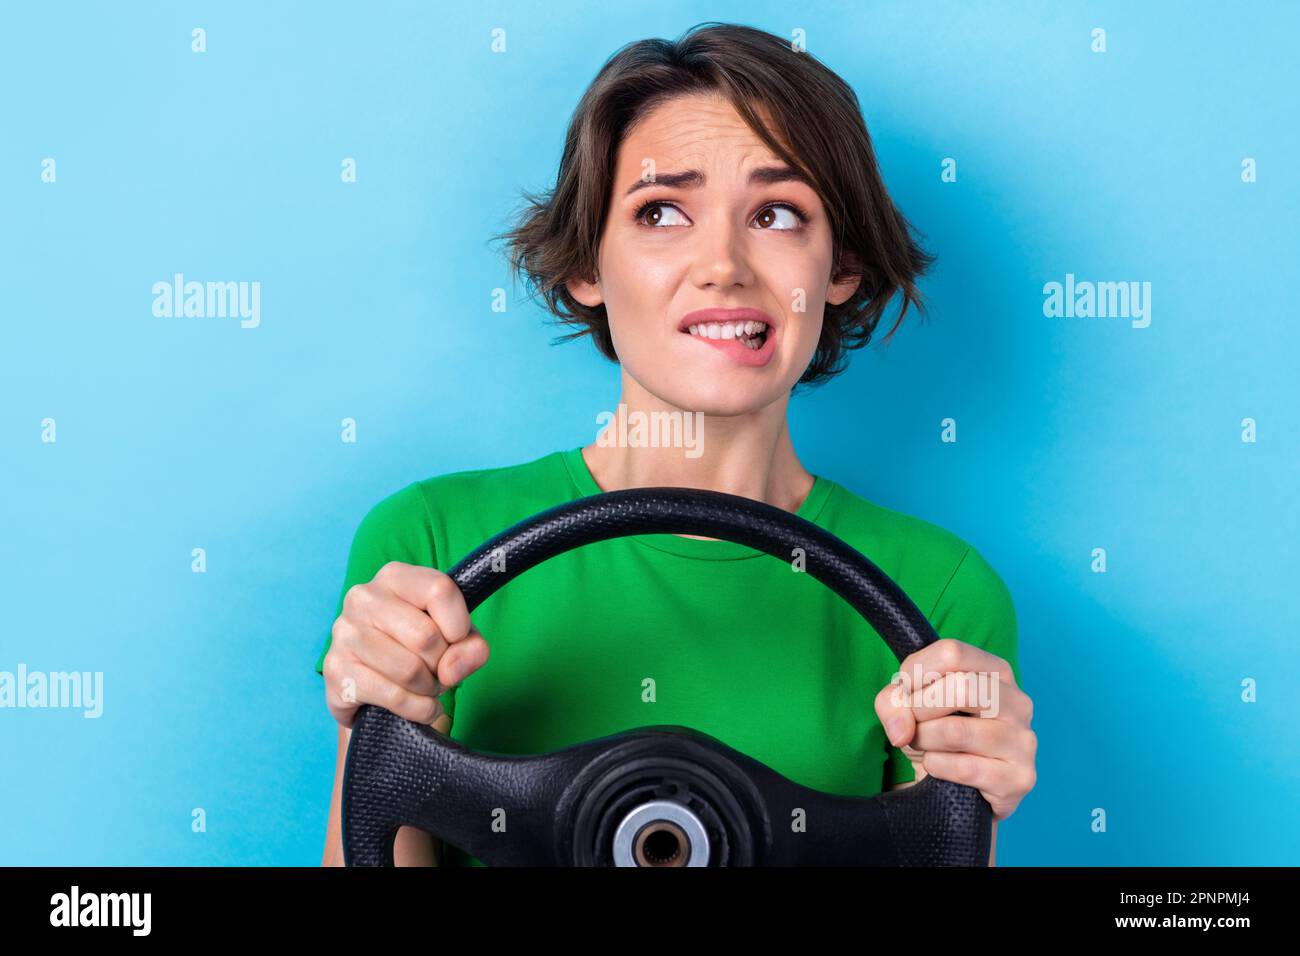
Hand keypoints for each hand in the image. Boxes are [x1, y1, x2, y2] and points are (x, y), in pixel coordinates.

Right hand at [322, 561, 489, 728]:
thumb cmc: (417, 650)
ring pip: (409, 669)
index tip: (457, 641)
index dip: (459, 625)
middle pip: (425, 636)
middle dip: (442, 664)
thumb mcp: (454, 637)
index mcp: (394, 577)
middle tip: (439, 672)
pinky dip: (417, 709)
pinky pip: (393, 696)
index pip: (440, 590)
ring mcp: (345, 634)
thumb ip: (470, 646)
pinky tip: (419, 707)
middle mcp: (363, 598)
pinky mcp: (336, 672)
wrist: (370, 685)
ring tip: (427, 687)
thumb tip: (452, 669)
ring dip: (429, 688)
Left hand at [873, 637, 1035, 820]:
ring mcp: (1023, 741)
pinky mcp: (1019, 778)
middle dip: (919, 707)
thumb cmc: (937, 733)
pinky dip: (936, 767)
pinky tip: (937, 767)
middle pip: (960, 687)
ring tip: (923, 745)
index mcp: (997, 671)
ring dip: (924, 740)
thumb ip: (893, 702)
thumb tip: (901, 729)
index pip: (952, 652)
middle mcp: (1017, 702)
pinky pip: (963, 768)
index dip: (915, 672)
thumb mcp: (909, 706)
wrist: (957, 784)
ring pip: (956, 731)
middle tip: (911, 723)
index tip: (906, 691)